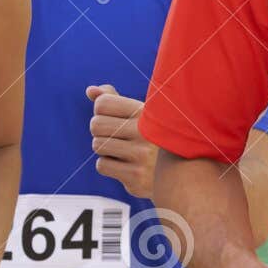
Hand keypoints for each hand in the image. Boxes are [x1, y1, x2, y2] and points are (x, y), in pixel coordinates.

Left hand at [86, 84, 156, 198]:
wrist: (177, 174)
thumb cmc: (152, 140)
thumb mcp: (139, 115)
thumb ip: (114, 100)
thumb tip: (90, 90)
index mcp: (146, 112)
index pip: (102, 103)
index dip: (100, 111)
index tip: (113, 118)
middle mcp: (146, 132)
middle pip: (96, 124)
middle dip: (100, 132)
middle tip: (117, 138)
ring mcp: (142, 155)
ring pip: (97, 145)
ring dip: (105, 150)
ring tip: (124, 152)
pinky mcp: (137, 177)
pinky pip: (102, 165)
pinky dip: (108, 166)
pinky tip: (125, 166)